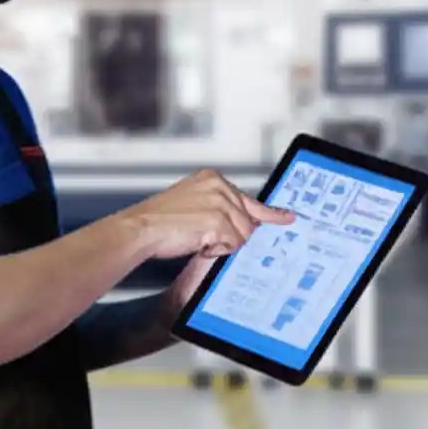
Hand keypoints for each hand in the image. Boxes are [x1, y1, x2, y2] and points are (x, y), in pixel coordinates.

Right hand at [117, 169, 293, 260]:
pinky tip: (197, 243)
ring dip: (222, 244)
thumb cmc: (160, 221)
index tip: (287, 217)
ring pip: (243, 234)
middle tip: (205, 238)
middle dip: (231, 236)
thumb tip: (245, 223)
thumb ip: (218, 207)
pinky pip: (232, 243)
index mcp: (212, 179)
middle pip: (247, 221)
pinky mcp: (218, 219)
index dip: (268, 213)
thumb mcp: (193, 204)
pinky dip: (216, 250)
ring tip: (196, 238)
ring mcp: (219, 202)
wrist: (140, 228)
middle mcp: (218, 186)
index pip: (248, 199)